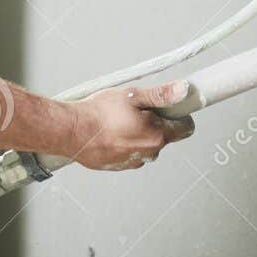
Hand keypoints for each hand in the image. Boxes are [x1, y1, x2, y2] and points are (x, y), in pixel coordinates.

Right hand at [71, 79, 195, 170]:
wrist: (71, 131)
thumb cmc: (99, 113)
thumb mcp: (133, 96)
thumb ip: (161, 94)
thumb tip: (183, 90)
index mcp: (156, 136)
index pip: (185, 128)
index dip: (179, 115)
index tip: (168, 107)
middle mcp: (148, 154)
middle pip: (164, 136)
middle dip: (155, 123)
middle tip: (136, 110)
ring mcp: (132, 162)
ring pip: (146, 145)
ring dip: (139, 134)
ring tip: (119, 121)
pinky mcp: (118, 166)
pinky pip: (129, 153)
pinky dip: (124, 143)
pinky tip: (110, 132)